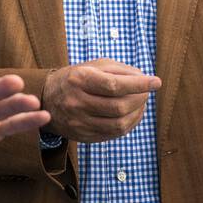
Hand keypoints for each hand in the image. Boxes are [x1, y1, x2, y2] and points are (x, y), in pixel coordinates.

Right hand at [43, 58, 161, 143]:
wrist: (47, 99)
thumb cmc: (76, 78)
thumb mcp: (93, 65)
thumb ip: (119, 70)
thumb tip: (144, 79)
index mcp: (80, 79)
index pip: (114, 85)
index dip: (138, 85)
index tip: (156, 82)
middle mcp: (77, 102)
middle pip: (118, 107)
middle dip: (140, 99)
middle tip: (147, 92)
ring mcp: (79, 122)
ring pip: (118, 125)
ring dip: (137, 114)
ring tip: (141, 103)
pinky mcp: (83, 136)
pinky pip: (113, 134)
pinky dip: (128, 125)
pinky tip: (132, 115)